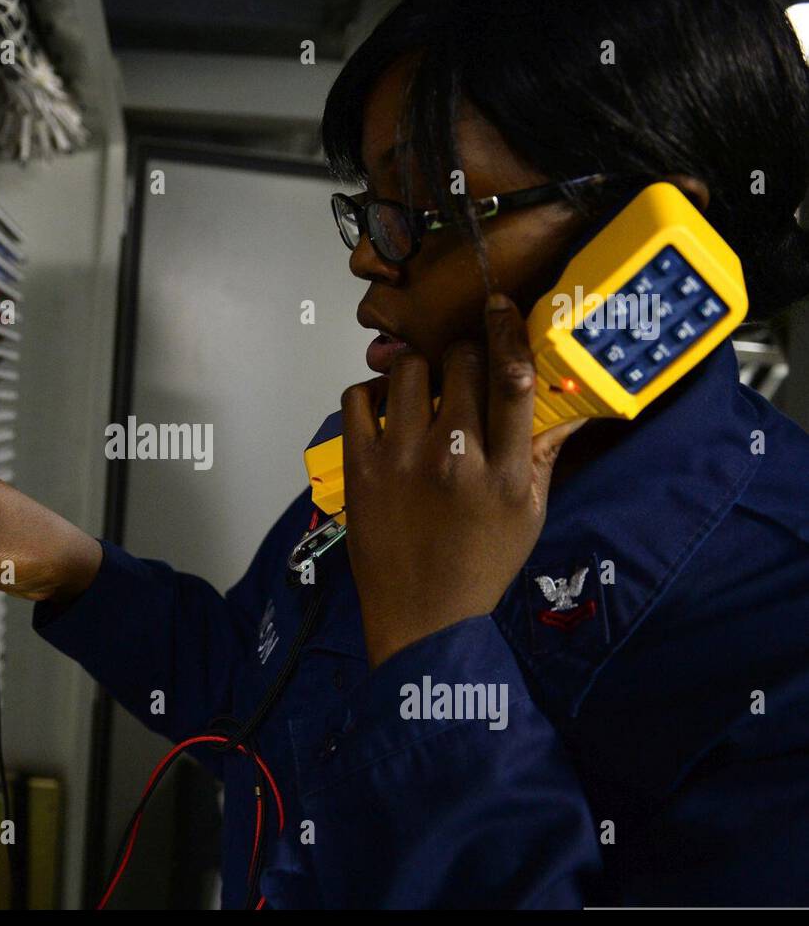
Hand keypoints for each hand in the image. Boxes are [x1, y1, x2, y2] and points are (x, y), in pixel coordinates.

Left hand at [341, 293, 584, 667]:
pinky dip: (372, 392)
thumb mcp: (529, 515)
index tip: (498, 307)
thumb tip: (567, 402)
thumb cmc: (480, 566)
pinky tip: (387, 410)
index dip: (506, 331)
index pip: (513, 378)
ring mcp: (400, 459)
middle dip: (465, 357)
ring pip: (410, 370)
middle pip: (461, 362)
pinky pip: (358, 396)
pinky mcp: (360, 467)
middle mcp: (454, 457)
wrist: (421, 618)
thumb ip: (542, 454)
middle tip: (462, 375)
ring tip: (424, 395)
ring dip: (421, 372)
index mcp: (504, 470)